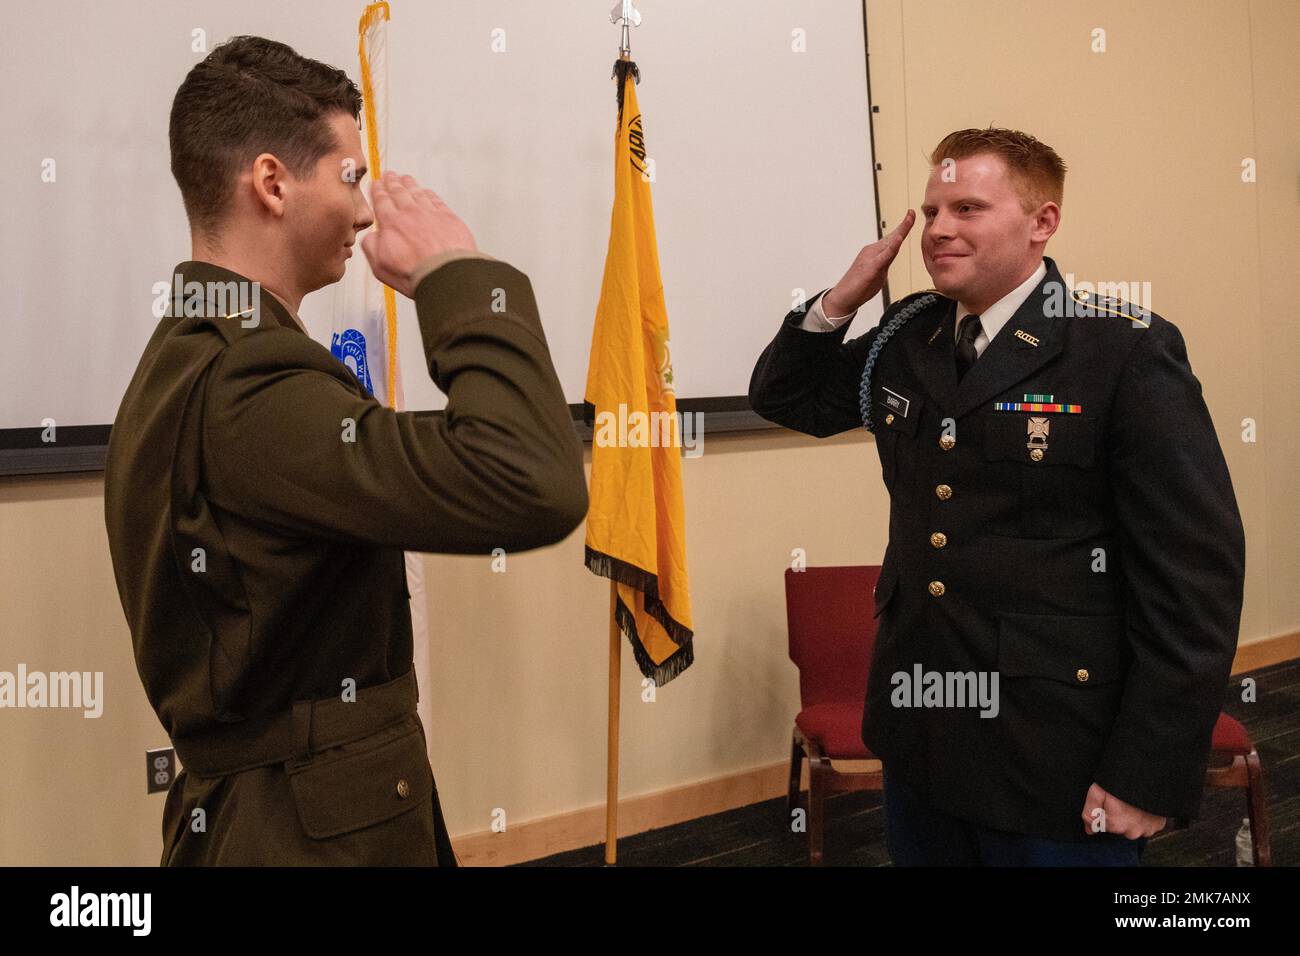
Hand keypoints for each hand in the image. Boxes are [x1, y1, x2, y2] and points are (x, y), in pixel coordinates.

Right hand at [361, 170, 476, 297]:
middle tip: (389, 175)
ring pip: (417, 193)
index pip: (381, 201)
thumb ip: (371, 246)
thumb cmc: (414, 274)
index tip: (376, 184)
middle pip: (399, 192)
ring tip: (405, 178)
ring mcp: (430, 214)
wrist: (445, 275)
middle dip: (392, 182)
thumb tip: (371, 236)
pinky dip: (430, 194)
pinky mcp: (449, 218)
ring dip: (410, 184)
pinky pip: (436, 200)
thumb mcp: (380, 265)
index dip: (378, 191)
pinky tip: (427, 192)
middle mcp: (410, 213)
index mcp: (391, 223)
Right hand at [822, 210, 915, 316]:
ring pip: (889, 244)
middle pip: (892, 237)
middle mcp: (872, 252)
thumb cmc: (858, 288)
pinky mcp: (869, 269)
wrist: (842, 298)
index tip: (911, 215)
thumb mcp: (876, 275)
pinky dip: (892, 248)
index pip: (892, 239)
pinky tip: (898, 240)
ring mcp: (870, 259)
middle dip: (904, 225)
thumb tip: (889, 259)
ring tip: (909, 219)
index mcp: (875, 253)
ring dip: (900, 231)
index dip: (903, 227)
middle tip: (912, 212)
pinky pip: (883, 257)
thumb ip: (884, 265)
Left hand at [1081, 782, 1166, 838]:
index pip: (1102, 825)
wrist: (1149, 772)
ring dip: (1131, 818)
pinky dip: (1144, 817)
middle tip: (1120, 800)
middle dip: (1116, 816)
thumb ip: (1090, 813)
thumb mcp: (1097, 792)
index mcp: (1115, 825)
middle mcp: (1132, 832)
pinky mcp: (1159, 825)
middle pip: (1118, 827)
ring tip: (1131, 801)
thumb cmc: (1120, 781)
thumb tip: (1089, 831)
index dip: (1102, 810)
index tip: (1108, 799)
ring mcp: (1148, 830)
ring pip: (1133, 827)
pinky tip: (1141, 805)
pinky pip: (1147, 825)